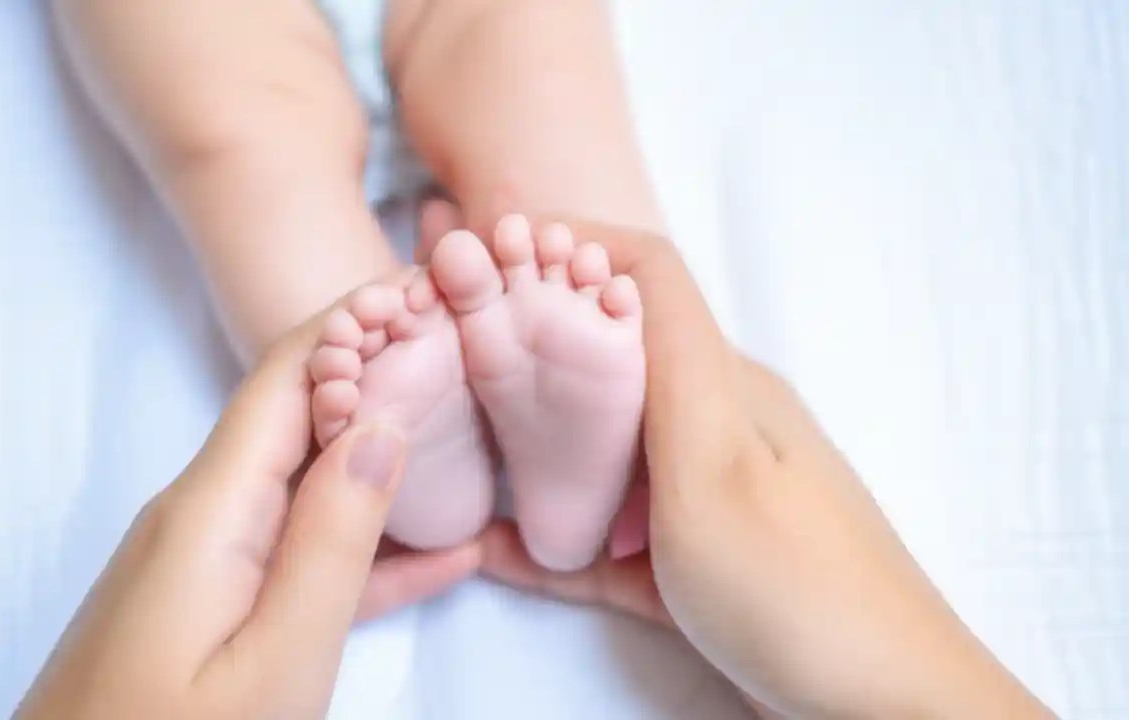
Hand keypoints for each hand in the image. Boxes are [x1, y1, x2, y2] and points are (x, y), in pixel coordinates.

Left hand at [17, 321, 479, 718]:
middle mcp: (201, 513)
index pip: (289, 375)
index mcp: (212, 508)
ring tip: (465, 426)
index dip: (356, 321)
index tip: (431, 288)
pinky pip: (297, 550)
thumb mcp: (275, 658)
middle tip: (467, 344)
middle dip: (379, 370)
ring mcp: (204, 559)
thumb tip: (382, 424)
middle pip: (298, 414)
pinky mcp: (209, 602)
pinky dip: (363, 541)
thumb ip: (332, 541)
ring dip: (381, 451)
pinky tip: (438, 549)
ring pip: (307, 480)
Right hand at [481, 218, 1051, 718]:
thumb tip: (596, 289)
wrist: (885, 705)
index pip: (645, 276)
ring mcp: (701, 498)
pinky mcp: (690, 565)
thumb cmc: (796, 584)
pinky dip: (553, 534)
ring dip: (535, 437)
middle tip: (446, 348)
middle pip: (613, 361)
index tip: (485, 251)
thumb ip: (659, 375)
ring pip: (603, 449)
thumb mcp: (715, 467)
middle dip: (532, 343)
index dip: (570, 243)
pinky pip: (607, 535)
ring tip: (457, 434)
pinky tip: (493, 545)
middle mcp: (712, 426)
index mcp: (723, 385)